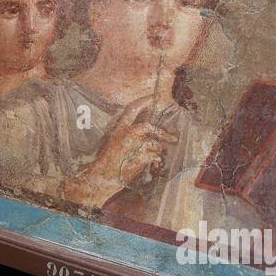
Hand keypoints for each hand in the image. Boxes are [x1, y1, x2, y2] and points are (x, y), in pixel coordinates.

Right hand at [64, 93, 177, 209]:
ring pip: (154, 144)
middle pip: (148, 127)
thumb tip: (145, 132)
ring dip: (158, 151)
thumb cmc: (106, 162)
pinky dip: (156, 161)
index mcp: (118, 129)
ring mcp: (133, 146)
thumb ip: (125, 134)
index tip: (153, 98)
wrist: (102, 177)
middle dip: (162, 132)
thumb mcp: (112, 142)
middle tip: (173, 138)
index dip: (144, 102)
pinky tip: (154, 164)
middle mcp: (126, 135)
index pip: (132, 110)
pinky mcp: (139, 158)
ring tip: (159, 156)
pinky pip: (154, 157)